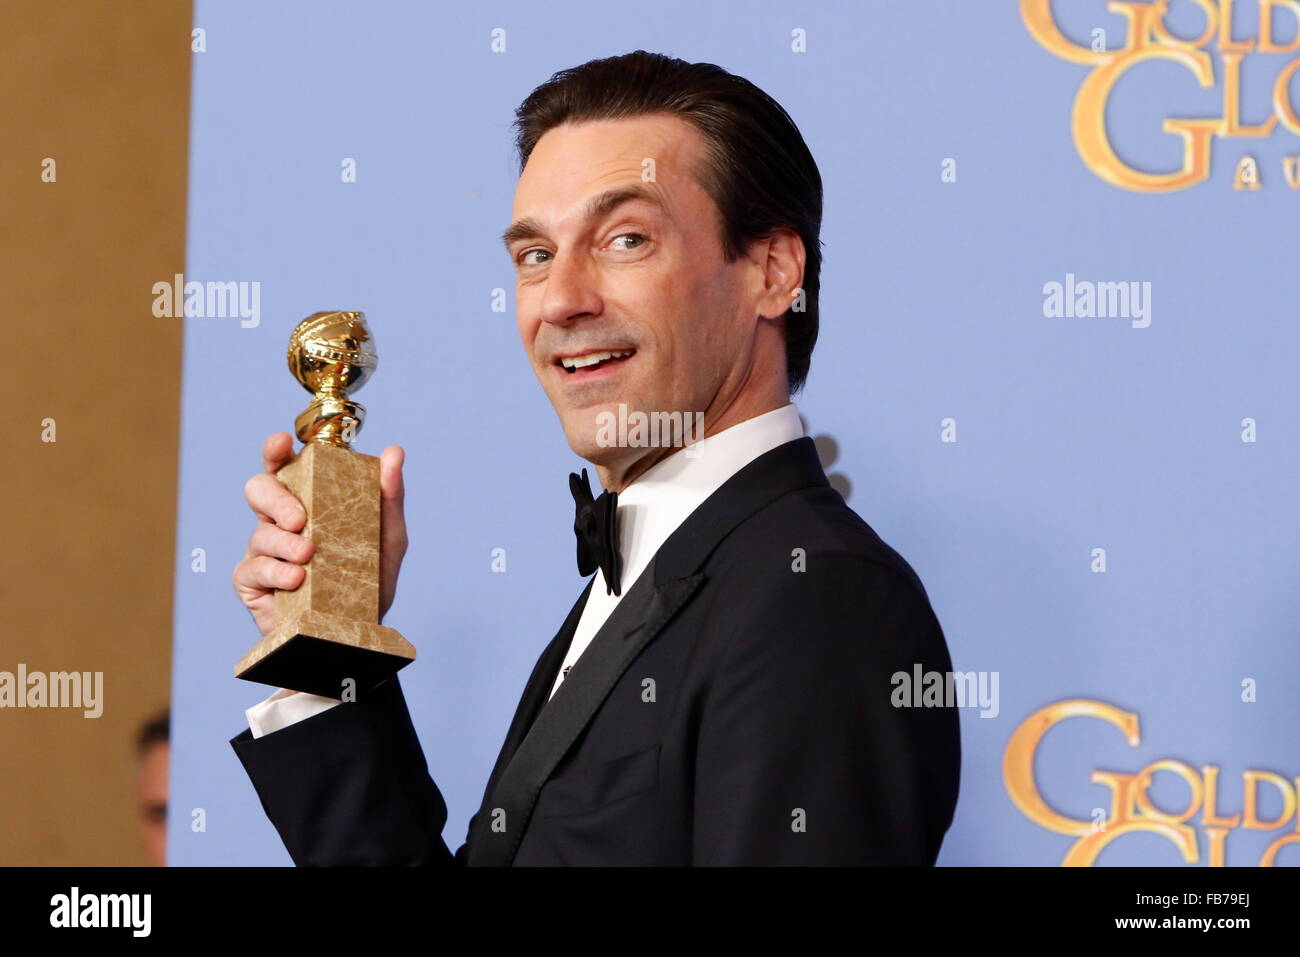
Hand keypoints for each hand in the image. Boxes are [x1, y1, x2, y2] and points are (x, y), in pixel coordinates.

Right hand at [231, 433, 408, 636]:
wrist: (360, 630)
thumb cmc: (370, 578)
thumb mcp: (388, 536)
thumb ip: (389, 495)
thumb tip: (394, 452)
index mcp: (307, 501)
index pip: (284, 466)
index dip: (275, 450)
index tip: (281, 443)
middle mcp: (280, 521)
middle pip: (259, 490)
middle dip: (275, 499)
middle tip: (300, 518)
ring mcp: (263, 551)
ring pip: (260, 533)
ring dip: (284, 543)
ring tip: (309, 556)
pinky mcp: (253, 583)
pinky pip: (253, 569)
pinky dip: (276, 573)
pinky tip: (297, 579)